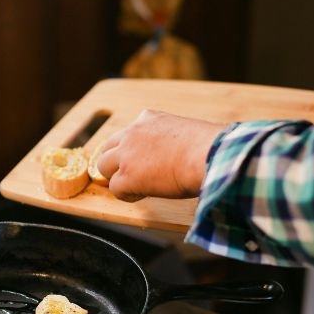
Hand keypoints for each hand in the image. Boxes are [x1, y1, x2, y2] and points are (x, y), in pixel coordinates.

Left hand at [97, 109, 225, 201]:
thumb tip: (181, 153)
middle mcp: (133, 132)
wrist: (209, 155)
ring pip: (104, 166)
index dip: (135, 150)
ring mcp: (127, 154)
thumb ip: (173, 139)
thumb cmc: (209, 147)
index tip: (148, 160)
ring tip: (137, 186)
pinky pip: (115, 188)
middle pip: (108, 148)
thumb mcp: (186, 131)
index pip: (128, 133)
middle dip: (118, 161)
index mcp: (148, 118)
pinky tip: (143, 195)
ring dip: (117, 177)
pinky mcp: (126, 176)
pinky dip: (127, 194)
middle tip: (134, 174)